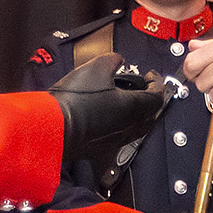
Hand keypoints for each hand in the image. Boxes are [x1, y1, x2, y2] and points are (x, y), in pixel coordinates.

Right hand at [52, 54, 169, 185]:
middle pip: (151, 117)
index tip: (151, 76)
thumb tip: (117, 61)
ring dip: (138, 118)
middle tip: (146, 91)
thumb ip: (113, 61)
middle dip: (151, 102)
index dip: (157, 83)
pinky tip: (112, 127)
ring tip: (130, 107)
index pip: (157, 96)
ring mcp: (115, 142)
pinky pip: (117, 144)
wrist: (54, 128)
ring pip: (136, 131)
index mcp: (134, 107)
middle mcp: (129, 128)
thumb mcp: (96, 67)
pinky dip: (120, 133)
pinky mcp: (100, 151)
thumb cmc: (75, 100)